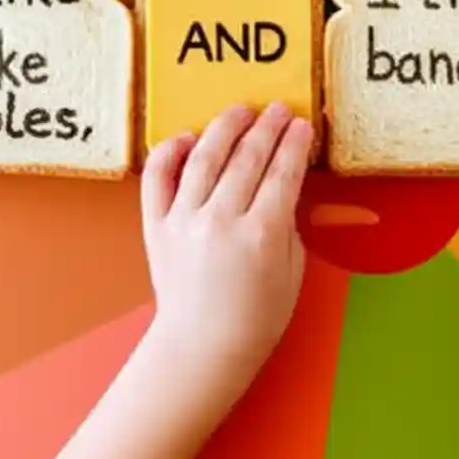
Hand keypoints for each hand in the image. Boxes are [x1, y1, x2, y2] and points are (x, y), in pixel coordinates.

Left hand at [140, 102, 313, 374]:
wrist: (203, 347)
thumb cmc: (256, 317)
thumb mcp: (291, 270)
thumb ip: (286, 222)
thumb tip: (282, 181)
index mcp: (261, 235)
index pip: (282, 173)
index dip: (294, 144)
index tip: (302, 125)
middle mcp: (220, 222)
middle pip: (247, 158)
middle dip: (268, 128)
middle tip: (279, 110)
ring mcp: (184, 221)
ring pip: (204, 158)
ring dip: (225, 128)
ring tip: (240, 111)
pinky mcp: (156, 226)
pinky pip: (157, 178)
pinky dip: (168, 152)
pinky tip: (186, 136)